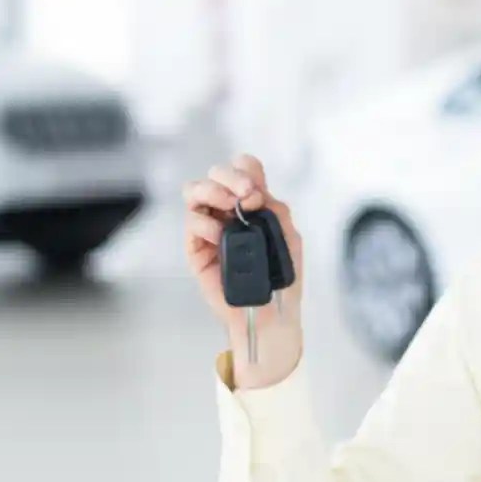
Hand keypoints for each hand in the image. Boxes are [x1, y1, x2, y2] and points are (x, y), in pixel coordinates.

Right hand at [183, 154, 303, 388]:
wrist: (270, 312)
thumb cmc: (281, 276)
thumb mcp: (287, 236)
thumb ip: (274, 209)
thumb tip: (253, 194)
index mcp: (252, 203)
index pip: (243, 169)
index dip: (246, 171)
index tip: (256, 191)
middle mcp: (227, 210)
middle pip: (216, 173)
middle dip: (230, 176)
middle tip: (246, 195)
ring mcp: (210, 226)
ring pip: (195, 190)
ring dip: (212, 190)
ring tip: (228, 207)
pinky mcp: (196, 248)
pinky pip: (192, 222)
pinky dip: (206, 223)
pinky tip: (221, 236)